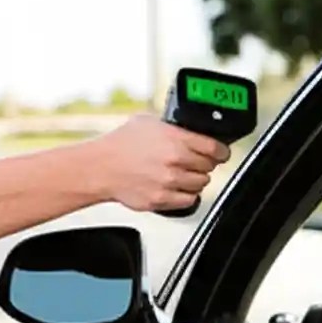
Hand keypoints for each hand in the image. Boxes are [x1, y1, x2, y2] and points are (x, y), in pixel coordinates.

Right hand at [90, 113, 230, 211]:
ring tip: (182, 174)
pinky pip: (189, 200)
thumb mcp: (149, 122)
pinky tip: (175, 186)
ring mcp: (169, 182)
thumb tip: (191, 129)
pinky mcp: (162, 200)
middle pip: (209, 167)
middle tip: (194, 161)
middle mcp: (175, 161)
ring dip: (195, 179)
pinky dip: (185, 194)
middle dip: (204, 164)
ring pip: (201, 184)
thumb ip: (173, 126)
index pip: (216, 148)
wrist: (100, 167)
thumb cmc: (120, 144)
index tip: (221, 153)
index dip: (221, 151)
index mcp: (176, 140)